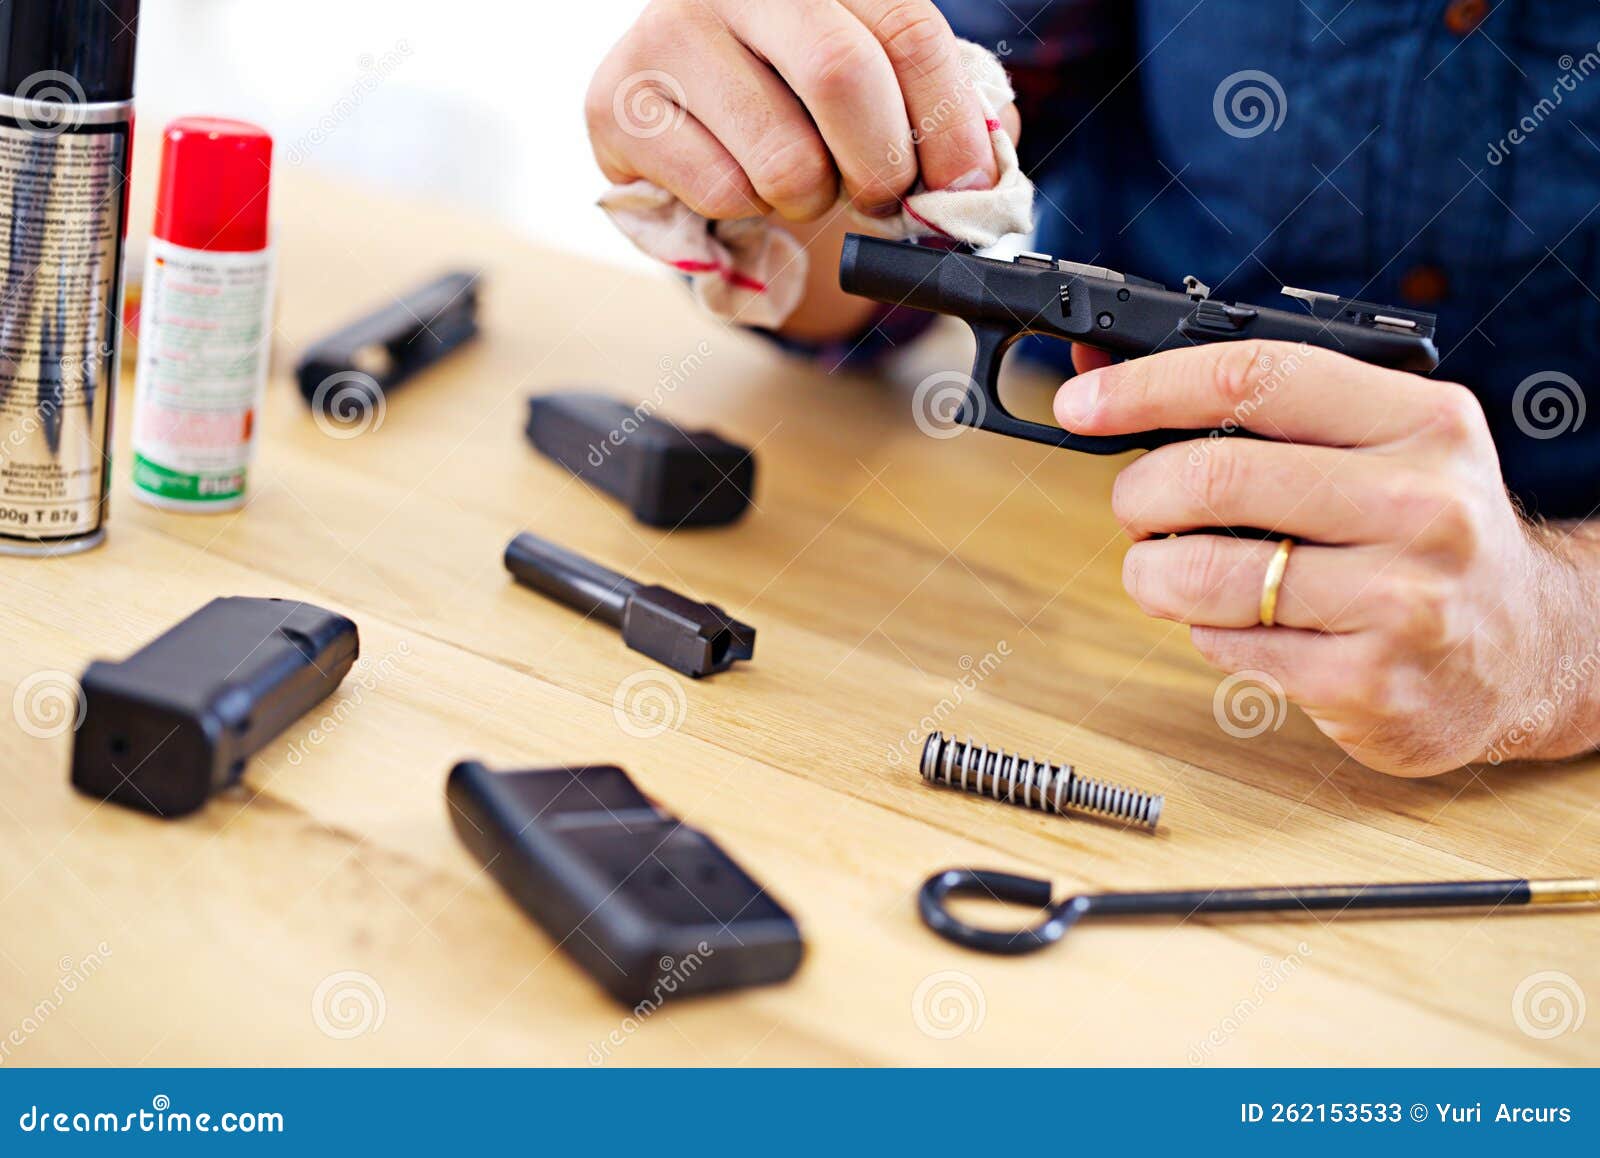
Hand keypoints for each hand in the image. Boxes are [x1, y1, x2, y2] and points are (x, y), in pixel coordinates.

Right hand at [586, 0, 1014, 222]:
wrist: (683, 111)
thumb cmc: (793, 96)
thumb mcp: (874, 86)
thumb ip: (933, 115)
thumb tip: (980, 184)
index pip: (906, 29)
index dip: (949, 123)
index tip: (965, 189)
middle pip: (841, 76)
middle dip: (881, 168)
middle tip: (881, 198)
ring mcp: (668, 31)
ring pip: (784, 161)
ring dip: (806, 200)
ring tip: (787, 172)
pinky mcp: (617, 102)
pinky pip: (722, 194)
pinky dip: (744, 212)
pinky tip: (729, 172)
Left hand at [1054, 341, 1598, 775]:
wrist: (1528, 650)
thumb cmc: (1427, 537)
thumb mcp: (1381, 446)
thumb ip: (1260, 409)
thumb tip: (1102, 375)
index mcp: (1420, 422)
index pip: (1255, 375)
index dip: (1146, 387)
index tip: (1082, 405)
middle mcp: (1421, 503)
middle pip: (1212, 476)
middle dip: (1138, 496)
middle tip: (1137, 510)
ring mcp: (1399, 599)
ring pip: (1200, 574)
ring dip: (1151, 573)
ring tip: (1167, 572)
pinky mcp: (1368, 681)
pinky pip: (1227, 645)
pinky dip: (1206, 631)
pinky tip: (1243, 623)